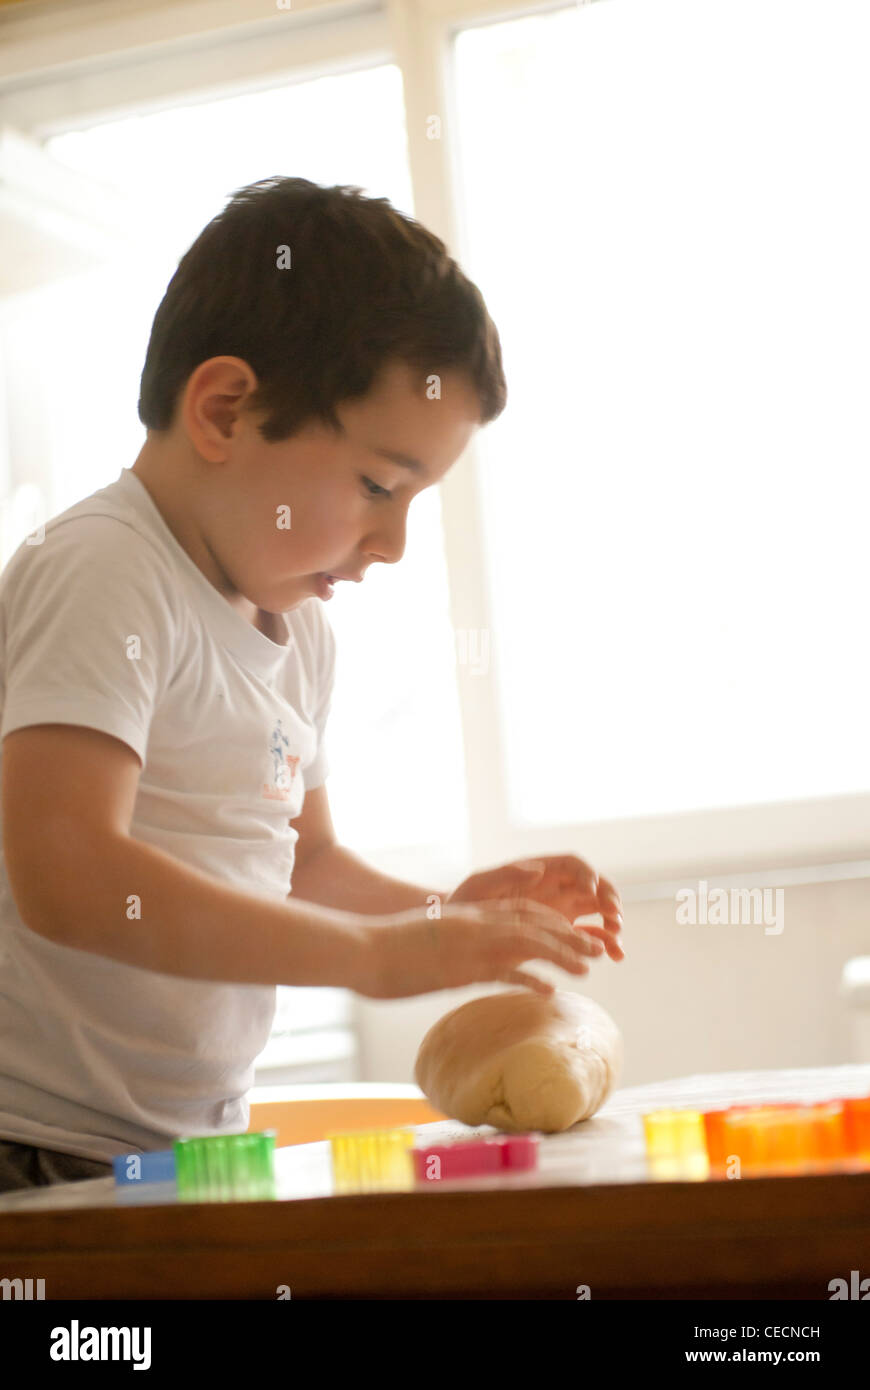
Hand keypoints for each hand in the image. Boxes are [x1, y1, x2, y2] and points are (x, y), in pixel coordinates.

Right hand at [353, 899, 606, 999]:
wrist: (360, 947)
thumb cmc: (384, 945)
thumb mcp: (425, 934)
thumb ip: (448, 938)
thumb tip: (457, 951)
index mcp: (467, 914)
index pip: (519, 910)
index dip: (550, 919)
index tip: (572, 928)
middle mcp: (474, 925)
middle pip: (534, 924)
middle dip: (569, 934)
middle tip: (597, 945)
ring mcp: (469, 946)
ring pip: (529, 944)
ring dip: (562, 954)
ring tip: (588, 967)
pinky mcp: (461, 969)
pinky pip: (505, 973)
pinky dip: (531, 980)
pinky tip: (550, 991)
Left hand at [446, 855, 623, 961]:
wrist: (456, 931)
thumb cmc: (465, 902)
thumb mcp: (479, 884)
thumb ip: (506, 874)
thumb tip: (539, 868)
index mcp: (540, 870)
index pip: (573, 865)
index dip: (588, 875)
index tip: (591, 892)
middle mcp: (555, 888)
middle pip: (594, 886)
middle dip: (609, 898)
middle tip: (614, 917)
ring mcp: (561, 911)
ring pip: (598, 912)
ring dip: (612, 923)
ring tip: (616, 942)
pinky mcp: (560, 935)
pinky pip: (590, 937)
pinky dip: (605, 944)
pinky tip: (612, 955)